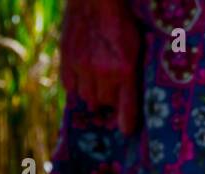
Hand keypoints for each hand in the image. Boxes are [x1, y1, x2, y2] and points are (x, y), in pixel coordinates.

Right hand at [60, 0, 140, 134]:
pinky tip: (84, 78)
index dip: (126, 121)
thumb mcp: (137, 47)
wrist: (95, 1)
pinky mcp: (67, 59)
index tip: (126, 131)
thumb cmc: (122, 23)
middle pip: (105, 103)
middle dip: (111, 101)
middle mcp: (103, 70)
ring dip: (94, 95)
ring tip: (100, 84)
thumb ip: (134, 73)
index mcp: (125, 68)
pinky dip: (77, 87)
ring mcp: (82, 65)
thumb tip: (135, 99)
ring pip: (88, 97)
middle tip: (114, 93)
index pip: (127, 105)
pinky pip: (70, 86)